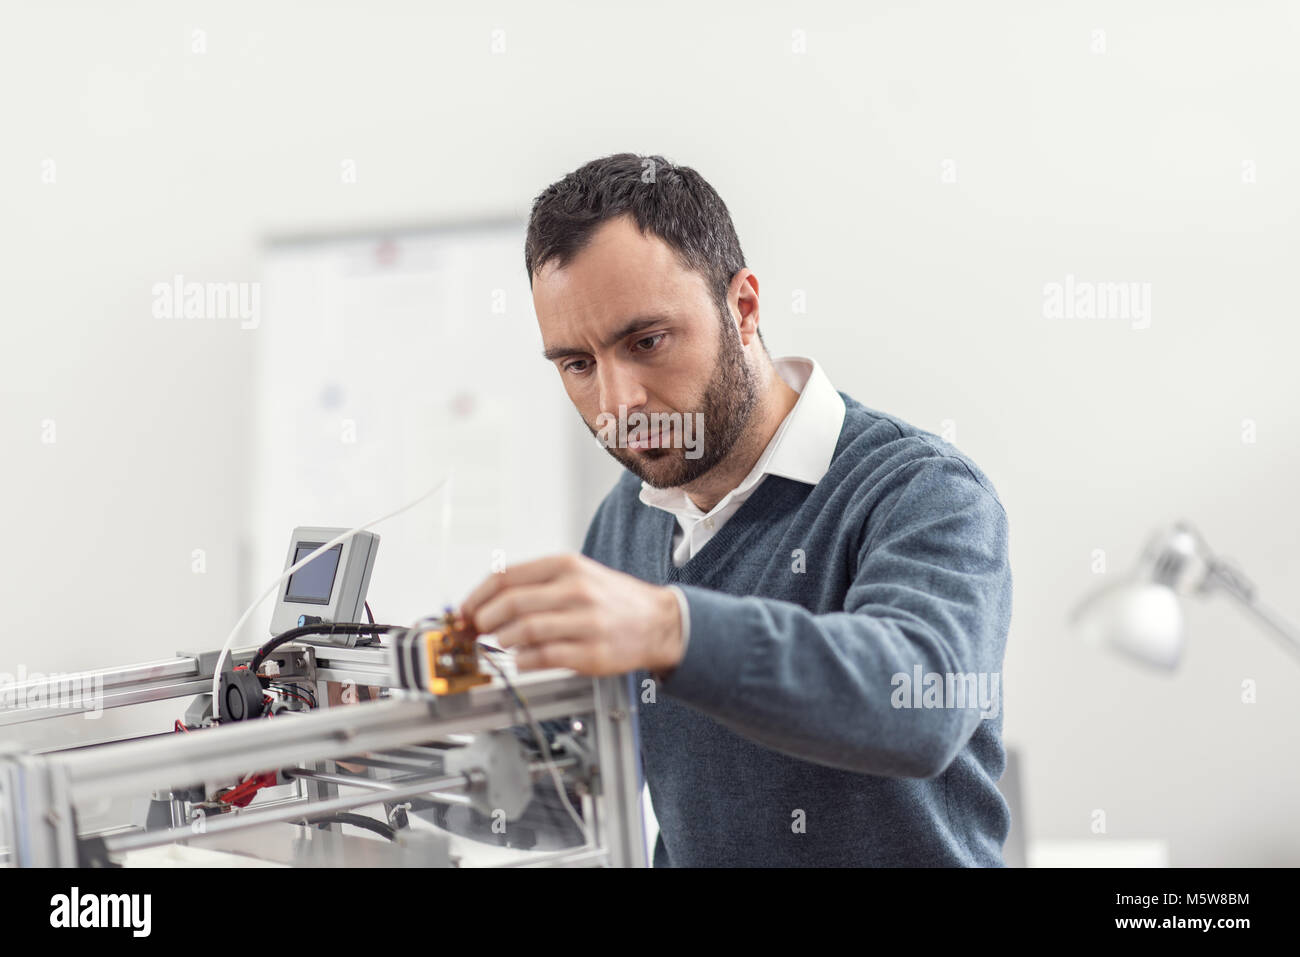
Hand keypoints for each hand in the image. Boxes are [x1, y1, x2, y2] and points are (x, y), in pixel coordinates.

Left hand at [459, 554, 683, 675]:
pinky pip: (544, 657)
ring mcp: (586, 622)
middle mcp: (576, 590)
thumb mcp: (578, 575)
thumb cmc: (614, 600)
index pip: (505, 577)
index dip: (476, 596)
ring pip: (524, 631)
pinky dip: (524, 661)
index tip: (465, 611)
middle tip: (476, 631)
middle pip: (510, 604)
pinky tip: (522, 659)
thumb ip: (536, 584)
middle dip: (483, 620)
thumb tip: (488, 601)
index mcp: (567, 566)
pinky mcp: (592, 653)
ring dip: (503, 641)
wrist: (660, 623)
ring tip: (503, 643)